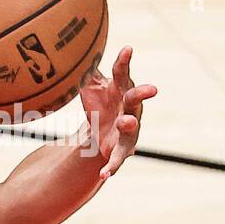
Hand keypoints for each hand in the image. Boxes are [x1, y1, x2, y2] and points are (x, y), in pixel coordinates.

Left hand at [79, 46, 157, 180]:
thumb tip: (72, 52)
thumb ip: (85, 72)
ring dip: (129, 124)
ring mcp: (128, 129)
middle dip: (143, 93)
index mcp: (121, 90)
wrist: (100, 132)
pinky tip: (105, 175)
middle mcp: (129, 107)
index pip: (123, 73)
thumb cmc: (99, 103)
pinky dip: (111, 167)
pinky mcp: (121, 148)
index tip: (127, 49)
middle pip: (136, 98)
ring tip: (125, 122)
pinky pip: (117, 159)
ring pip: (131, 127)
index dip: (124, 62)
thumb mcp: (90, 87)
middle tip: (152, 89)